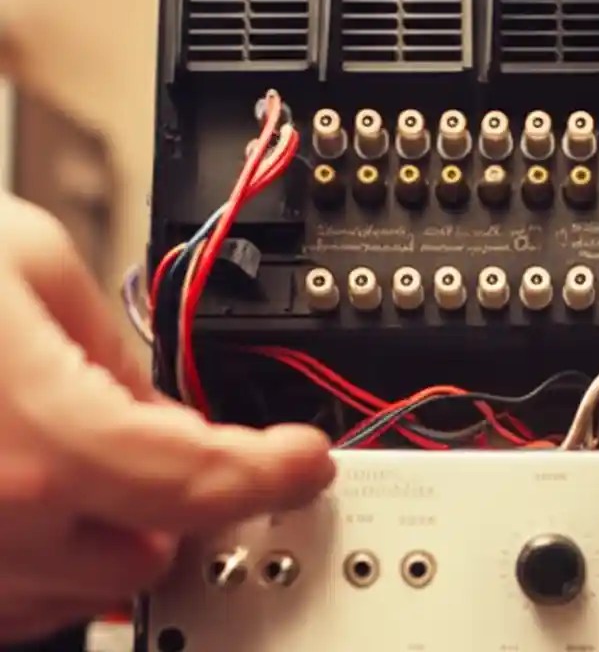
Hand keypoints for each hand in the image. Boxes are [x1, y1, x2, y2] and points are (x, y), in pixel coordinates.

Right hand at [0, 196, 334, 641]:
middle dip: (189, 494)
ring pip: (95, 583)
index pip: (208, 479)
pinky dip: (43, 560)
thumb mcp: (24, 261)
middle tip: (177, 439)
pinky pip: (19, 605)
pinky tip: (22, 497)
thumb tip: (163, 404)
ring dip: (114, 529)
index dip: (276, 468)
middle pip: (163, 544)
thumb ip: (113, 344)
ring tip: (69, 451)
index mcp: (41, 432)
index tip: (304, 459)